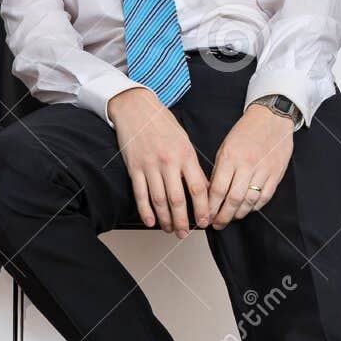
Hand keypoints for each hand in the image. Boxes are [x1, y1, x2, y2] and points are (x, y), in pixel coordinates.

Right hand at [108, 86, 210, 238]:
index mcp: (185, 155)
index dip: (203, 209)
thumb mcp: (184, 141)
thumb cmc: (162, 122)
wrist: (136, 107)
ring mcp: (150, 165)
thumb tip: (202, 189)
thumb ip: (192, 165)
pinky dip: (145, 210)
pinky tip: (150, 221)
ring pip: (159, 200)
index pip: (198, 188)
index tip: (205, 221)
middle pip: (178, 199)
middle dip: (183, 221)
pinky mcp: (134, 167)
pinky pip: (140, 193)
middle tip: (185, 233)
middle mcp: (168, 162)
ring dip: (165, 219)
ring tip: (169, 229)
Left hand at [205, 101, 295, 228]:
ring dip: (238, 214)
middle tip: (216, 223)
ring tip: (230, 218)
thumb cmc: (246, 131)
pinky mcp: (276, 174)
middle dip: (223, 215)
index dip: (210, 206)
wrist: (271, 119)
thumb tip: (212, 191)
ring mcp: (263, 171)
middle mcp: (246, 165)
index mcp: (230, 157)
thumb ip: (220, 168)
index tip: (205, 215)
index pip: (217, 188)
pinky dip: (254, 207)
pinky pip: (265, 197)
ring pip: (249, 201)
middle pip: (233, 199)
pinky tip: (247, 210)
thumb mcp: (225, 146)